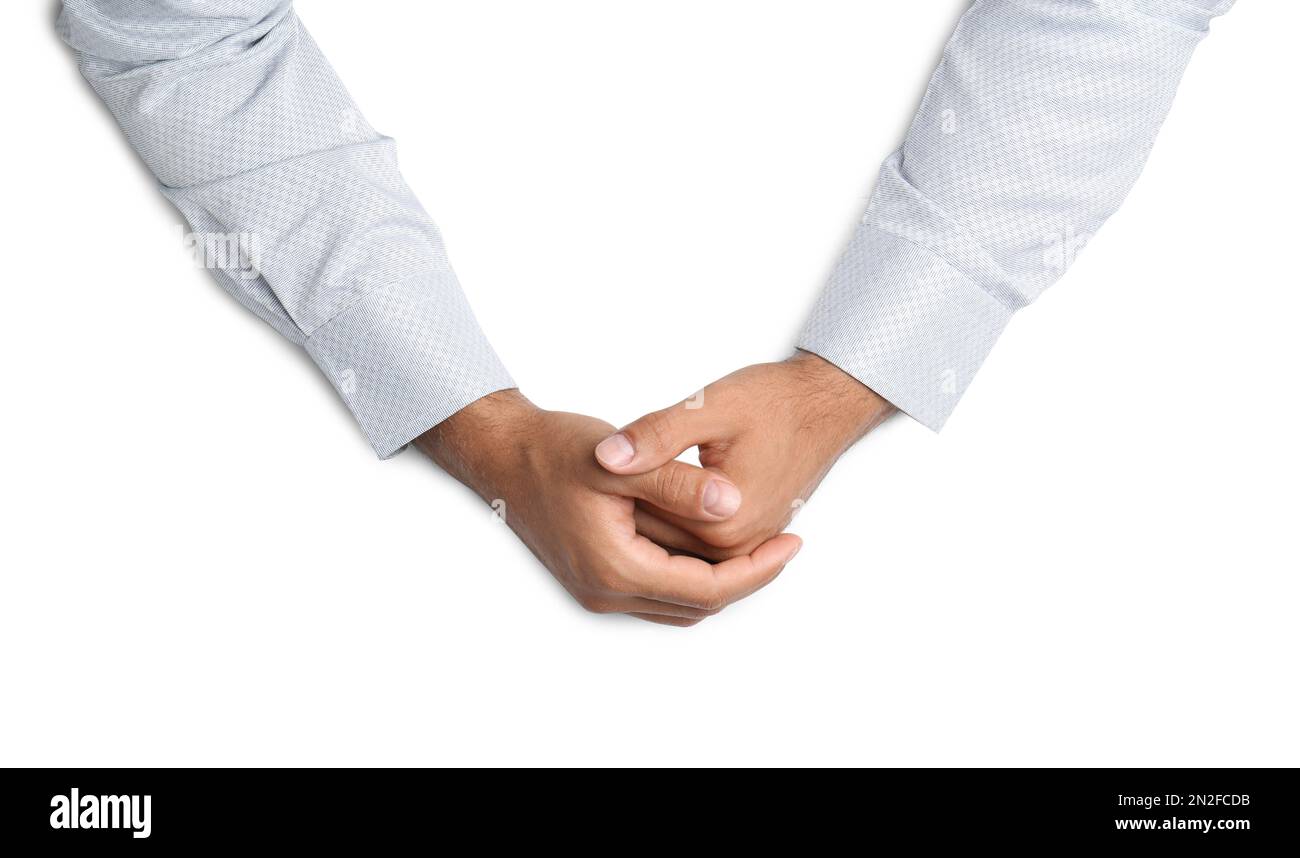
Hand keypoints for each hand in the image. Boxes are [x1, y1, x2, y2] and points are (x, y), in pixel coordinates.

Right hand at [416, 389, 801, 625]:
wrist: (503, 453)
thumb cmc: (554, 449)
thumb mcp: (622, 460)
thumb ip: (679, 484)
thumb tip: (733, 503)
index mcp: (615, 567)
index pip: (709, 589)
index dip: (758, 569)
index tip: (793, 541)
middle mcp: (605, 591)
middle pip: (699, 605)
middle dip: (747, 577)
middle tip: (786, 541)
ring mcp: (598, 589)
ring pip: (681, 605)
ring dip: (721, 580)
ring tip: (758, 542)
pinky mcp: (595, 578)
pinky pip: (660, 592)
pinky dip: (693, 575)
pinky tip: (712, 540)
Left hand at [594, 351, 894, 560]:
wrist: (826, 404)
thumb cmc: (776, 401)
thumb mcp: (707, 406)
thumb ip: (655, 435)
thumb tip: (606, 457)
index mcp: (721, 523)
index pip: (644, 526)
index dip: (612, 497)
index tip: (593, 462)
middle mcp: (735, 545)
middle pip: (658, 543)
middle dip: (626, 511)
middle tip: (600, 469)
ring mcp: (744, 545)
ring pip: (674, 544)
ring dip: (646, 517)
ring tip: (623, 479)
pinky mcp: (748, 534)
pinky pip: (695, 539)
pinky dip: (669, 517)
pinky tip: (652, 486)